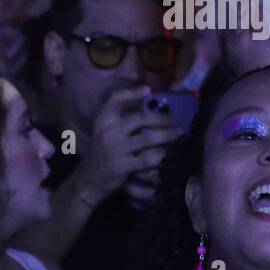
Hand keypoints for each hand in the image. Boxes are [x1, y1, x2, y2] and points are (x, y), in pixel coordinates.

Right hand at [73, 86, 181, 201]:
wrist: (88, 179)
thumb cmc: (102, 153)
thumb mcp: (105, 132)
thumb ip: (121, 120)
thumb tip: (148, 105)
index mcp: (103, 120)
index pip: (115, 100)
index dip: (132, 93)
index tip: (148, 90)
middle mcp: (108, 132)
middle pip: (141, 118)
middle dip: (163, 118)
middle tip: (178, 119)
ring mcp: (115, 149)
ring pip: (148, 138)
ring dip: (168, 135)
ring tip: (180, 133)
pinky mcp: (122, 166)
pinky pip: (148, 158)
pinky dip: (161, 156)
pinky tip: (170, 154)